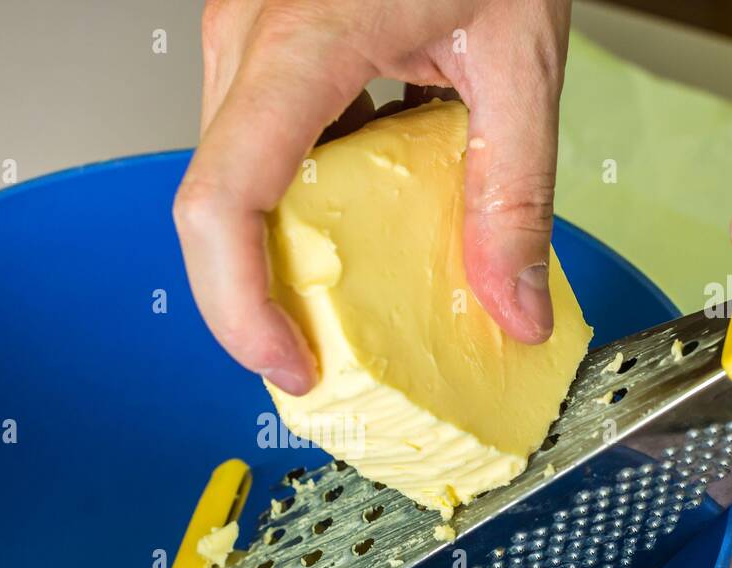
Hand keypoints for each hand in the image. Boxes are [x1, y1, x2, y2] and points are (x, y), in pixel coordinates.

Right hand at [174, 0, 572, 394]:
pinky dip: (294, 207)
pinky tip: (356, 218)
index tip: (289, 361)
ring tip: (346, 295)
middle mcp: (247, 42)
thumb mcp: (519, 57)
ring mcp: (243, 42)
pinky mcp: (259, 50)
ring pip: (225, 186)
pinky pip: (252, 151)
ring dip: (274, 256)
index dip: (237, 306)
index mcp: (302, 42)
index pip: (221, 199)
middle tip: (324, 353)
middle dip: (257, 299)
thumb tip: (511, 304)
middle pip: (213, 210)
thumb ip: (516, 193)